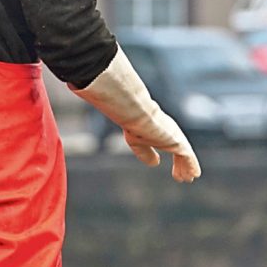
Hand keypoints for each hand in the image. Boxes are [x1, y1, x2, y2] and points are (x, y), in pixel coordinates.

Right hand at [70, 49, 200, 182]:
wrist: (133, 108)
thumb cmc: (119, 109)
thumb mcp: (104, 110)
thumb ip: (93, 102)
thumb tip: (73, 88)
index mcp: (145, 125)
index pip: (150, 140)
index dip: (151, 151)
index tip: (156, 160)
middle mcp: (160, 130)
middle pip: (169, 146)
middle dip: (175, 159)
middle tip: (178, 172)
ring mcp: (171, 135)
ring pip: (181, 154)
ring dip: (184, 166)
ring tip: (187, 178)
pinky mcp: (178, 142)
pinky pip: (187, 157)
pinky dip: (190, 166)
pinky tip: (193, 176)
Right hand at [121, 112, 202, 182]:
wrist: (139, 116)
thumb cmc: (135, 126)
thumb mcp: (137, 143)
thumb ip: (146, 153)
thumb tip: (156, 163)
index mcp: (162, 132)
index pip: (172, 146)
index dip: (176, 160)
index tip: (176, 171)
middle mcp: (171, 134)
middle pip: (181, 152)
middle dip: (183, 164)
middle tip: (184, 176)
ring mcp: (177, 138)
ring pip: (186, 155)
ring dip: (188, 168)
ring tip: (189, 179)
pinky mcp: (180, 143)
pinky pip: (189, 157)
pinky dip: (193, 166)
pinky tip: (195, 175)